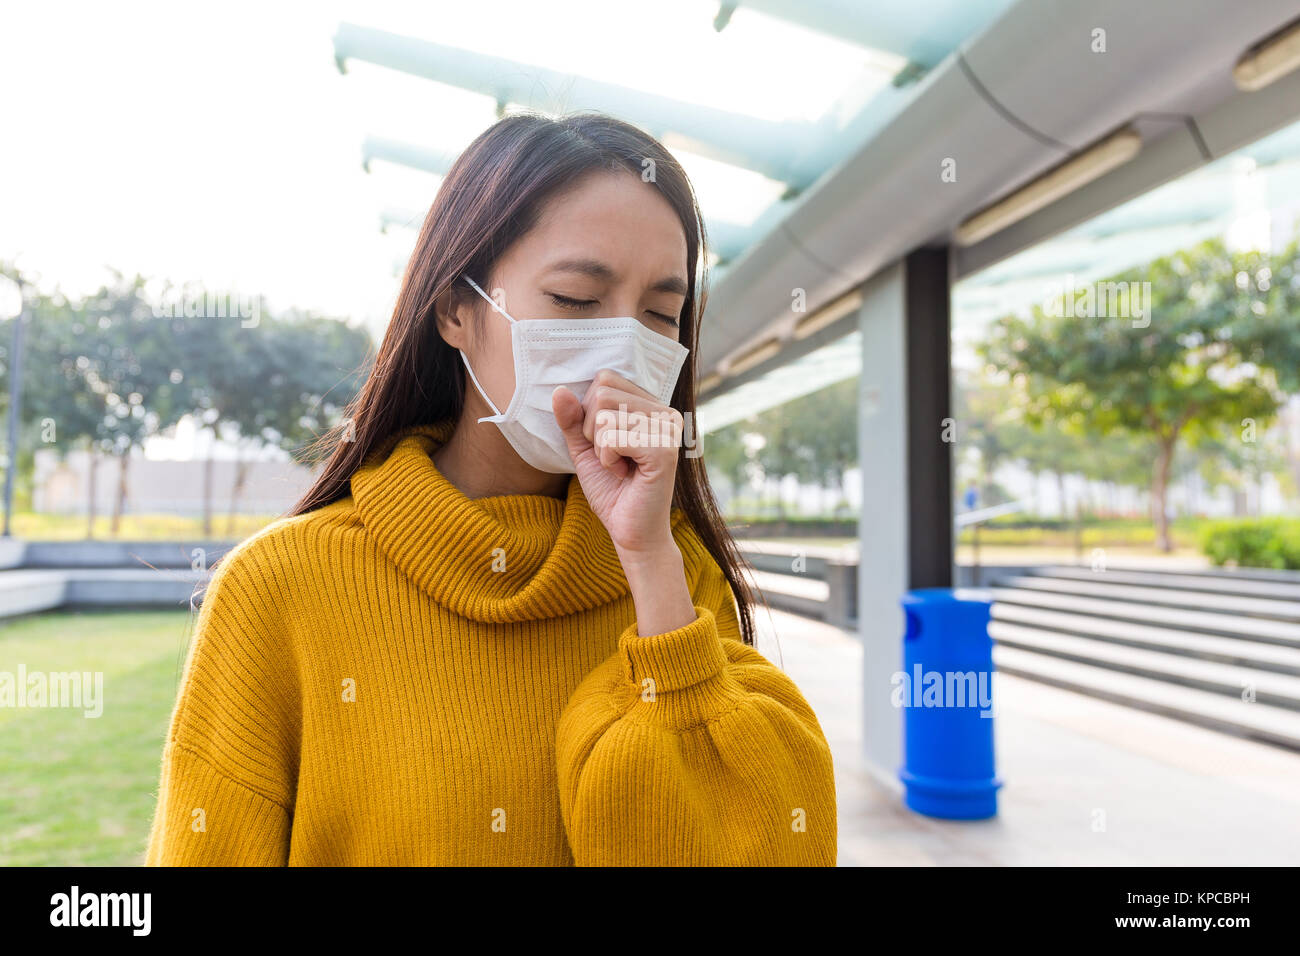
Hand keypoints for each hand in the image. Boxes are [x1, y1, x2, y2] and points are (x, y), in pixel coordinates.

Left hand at [552, 369, 684, 556]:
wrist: (631, 533)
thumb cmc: (613, 491)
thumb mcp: (585, 449)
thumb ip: (573, 419)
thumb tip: (560, 390)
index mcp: (651, 405)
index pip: (605, 379)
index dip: (591, 413)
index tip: (608, 443)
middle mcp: (666, 411)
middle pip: (603, 392)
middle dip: (593, 430)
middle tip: (613, 457)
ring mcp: (668, 428)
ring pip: (604, 415)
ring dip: (600, 448)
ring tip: (620, 466)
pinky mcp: (664, 449)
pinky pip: (611, 437)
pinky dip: (607, 459)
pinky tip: (624, 473)